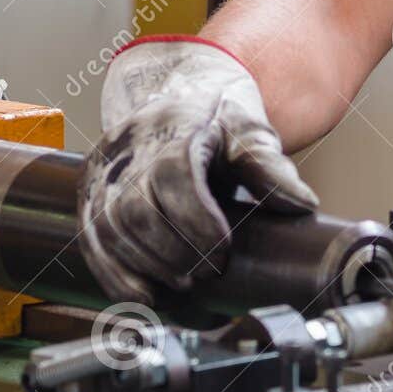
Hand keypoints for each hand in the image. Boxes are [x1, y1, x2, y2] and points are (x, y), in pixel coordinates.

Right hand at [78, 36, 318, 305]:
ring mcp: (103, 172)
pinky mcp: (89, 195)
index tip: (223, 250)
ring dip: (146, 265)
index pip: (173, 175)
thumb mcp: (250, 133)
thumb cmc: (217, 119)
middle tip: (207, 272)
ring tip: (184, 282)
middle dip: (173, 250)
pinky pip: (91, 240)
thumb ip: (272, 168)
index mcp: (173, 128)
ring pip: (109, 227)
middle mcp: (128, 149)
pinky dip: (114, 273)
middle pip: (136, 208)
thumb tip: (303, 204)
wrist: (174, 96)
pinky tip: (143, 295)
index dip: (196, 220)